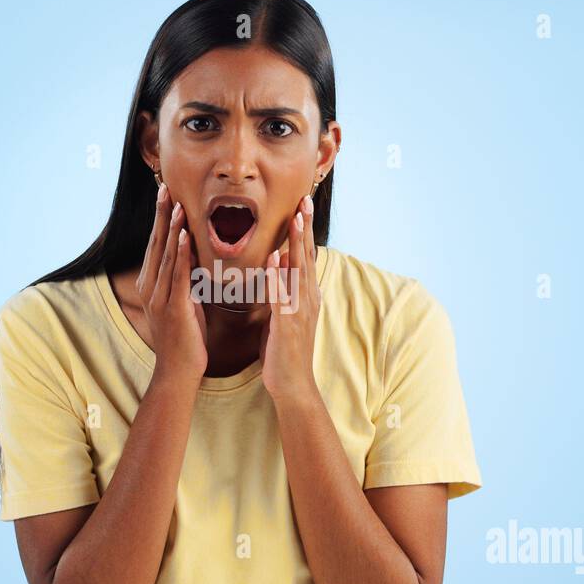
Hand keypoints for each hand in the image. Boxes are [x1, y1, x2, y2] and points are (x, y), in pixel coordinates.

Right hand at [136, 184, 207, 382]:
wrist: (178, 370)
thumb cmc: (184, 338)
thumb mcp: (183, 302)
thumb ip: (184, 280)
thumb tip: (193, 257)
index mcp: (152, 284)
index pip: (156, 245)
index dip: (160, 219)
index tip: (165, 195)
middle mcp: (150, 287)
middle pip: (156, 243)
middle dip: (161, 215)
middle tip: (164, 187)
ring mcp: (159, 297)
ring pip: (165, 255)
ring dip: (170, 228)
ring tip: (174, 203)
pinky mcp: (173, 306)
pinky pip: (177, 275)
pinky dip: (180, 253)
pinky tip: (183, 236)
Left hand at [260, 194, 320, 400]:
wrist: (293, 384)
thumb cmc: (284, 350)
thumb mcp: (284, 313)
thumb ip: (283, 288)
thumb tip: (280, 262)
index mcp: (306, 295)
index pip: (306, 256)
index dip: (304, 231)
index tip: (302, 206)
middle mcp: (307, 299)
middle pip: (307, 256)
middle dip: (305, 228)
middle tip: (305, 200)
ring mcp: (300, 311)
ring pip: (299, 271)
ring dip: (297, 244)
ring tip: (295, 219)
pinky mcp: (288, 324)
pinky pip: (283, 297)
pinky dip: (279, 277)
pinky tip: (275, 260)